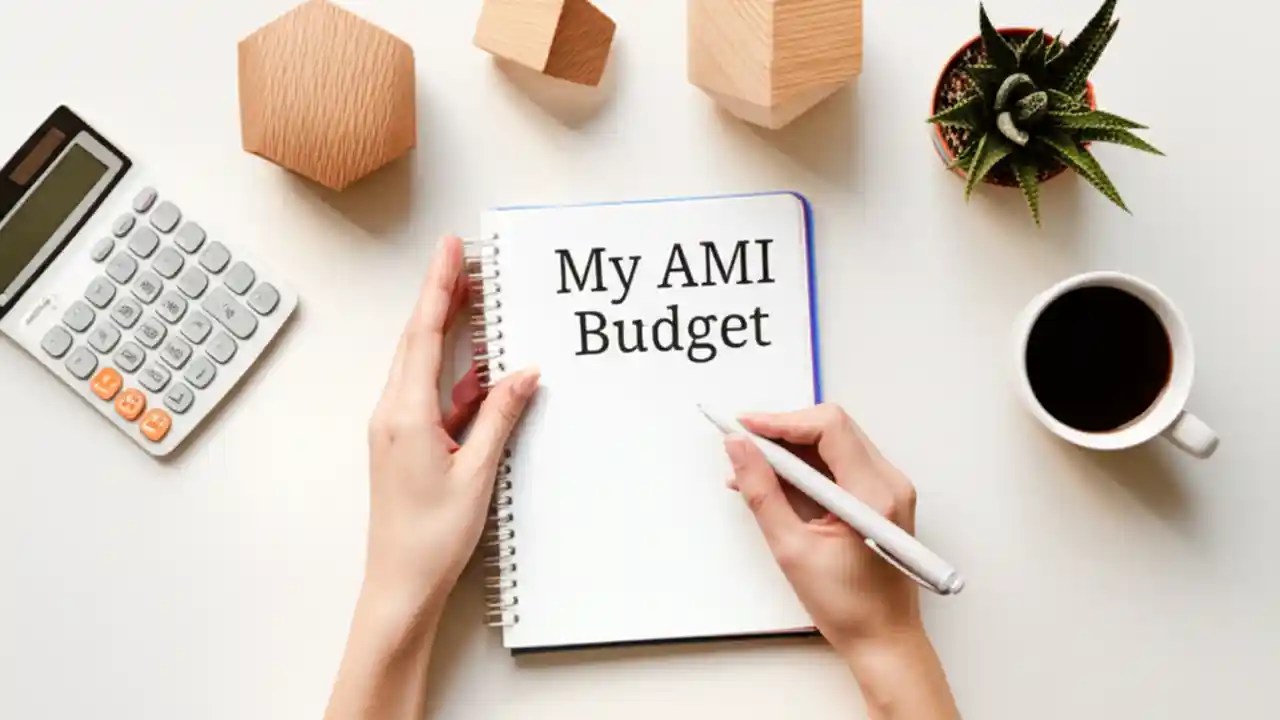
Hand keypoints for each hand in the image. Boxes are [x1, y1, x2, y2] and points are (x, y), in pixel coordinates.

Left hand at [364, 235, 538, 630]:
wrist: (399, 585)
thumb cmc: (430, 538)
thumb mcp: (477, 472)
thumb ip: (500, 416)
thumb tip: (523, 374)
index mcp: (404, 414)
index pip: (422, 334)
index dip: (438, 287)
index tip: (449, 250)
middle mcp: (392, 414)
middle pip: (419, 340)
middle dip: (444, 298)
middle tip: (465, 261)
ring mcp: (396, 429)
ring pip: (425, 367)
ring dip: (452, 336)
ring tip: (481, 309)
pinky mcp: (405, 444)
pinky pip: (432, 396)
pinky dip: (457, 379)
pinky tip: (482, 375)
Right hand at [725, 405, 959, 718]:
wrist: (884, 639)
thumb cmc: (849, 607)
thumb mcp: (791, 549)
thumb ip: (762, 492)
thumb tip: (739, 449)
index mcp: (874, 495)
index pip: (828, 428)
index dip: (781, 421)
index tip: (744, 427)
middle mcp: (889, 483)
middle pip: (832, 428)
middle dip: (783, 431)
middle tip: (743, 444)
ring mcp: (889, 488)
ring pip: (834, 443)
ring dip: (791, 449)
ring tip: (751, 468)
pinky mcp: (880, 496)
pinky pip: (840, 463)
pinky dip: (806, 466)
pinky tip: (775, 482)